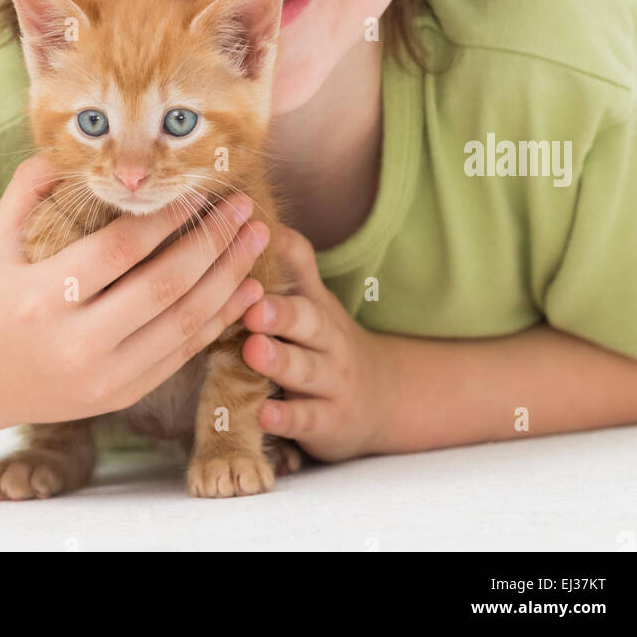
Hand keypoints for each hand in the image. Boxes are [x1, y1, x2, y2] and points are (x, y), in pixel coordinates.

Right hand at [0, 154, 268, 431]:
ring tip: (257, 241)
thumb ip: (31, 184)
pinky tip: (245, 289)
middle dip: (213, 242)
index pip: (122, 249)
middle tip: (244, 207)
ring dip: (229, 279)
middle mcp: (76, 343)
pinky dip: (219, 320)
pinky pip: (182, 355)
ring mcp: (102, 377)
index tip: (199, 189)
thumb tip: (76, 145)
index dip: (168, 216)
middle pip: (165, 286)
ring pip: (184, 324)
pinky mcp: (120, 396)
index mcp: (42, 296)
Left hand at [240, 224, 389, 462]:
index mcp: (316, 303)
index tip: (252, 237)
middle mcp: (327, 338)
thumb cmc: (327, 340)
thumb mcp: (314, 298)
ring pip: (306, 370)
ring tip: (254, 351)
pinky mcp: (329, 421)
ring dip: (280, 361)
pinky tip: (263, 414)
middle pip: (307, 321)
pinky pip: (307, 420)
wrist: (385, 396)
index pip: (301, 271)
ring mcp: (330, 380)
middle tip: (253, 306)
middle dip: (280, 312)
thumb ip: (288, 261)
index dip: (279, 253)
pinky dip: (286, 418)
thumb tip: (253, 214)